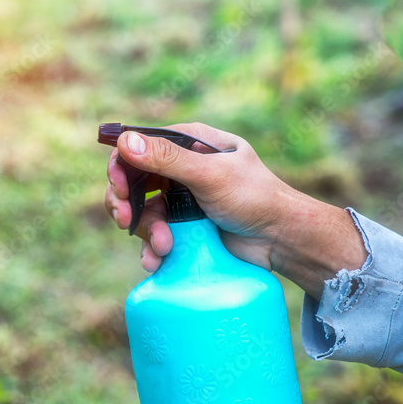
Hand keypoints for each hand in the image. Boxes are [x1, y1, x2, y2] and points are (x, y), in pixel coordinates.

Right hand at [103, 122, 366, 298]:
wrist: (282, 241)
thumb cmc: (255, 198)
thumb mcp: (210, 175)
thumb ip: (167, 159)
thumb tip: (124, 142)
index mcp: (188, 143)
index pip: (138, 146)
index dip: (121, 167)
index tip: (120, 190)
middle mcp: (181, 167)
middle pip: (132, 180)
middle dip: (125, 204)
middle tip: (126, 222)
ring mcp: (181, 198)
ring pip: (140, 211)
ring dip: (145, 231)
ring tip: (163, 248)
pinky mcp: (183, 226)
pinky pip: (153, 234)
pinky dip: (151, 249)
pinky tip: (157, 261)